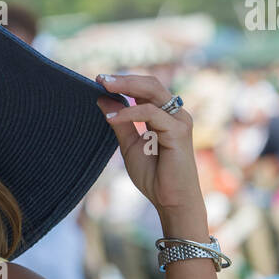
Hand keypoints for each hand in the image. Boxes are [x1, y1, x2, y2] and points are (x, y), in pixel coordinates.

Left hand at [94, 73, 206, 231]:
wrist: (171, 201)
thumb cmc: (154, 175)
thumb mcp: (129, 145)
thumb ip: (120, 122)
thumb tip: (102, 99)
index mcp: (165, 115)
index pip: (145, 89)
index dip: (124, 82)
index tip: (100, 80)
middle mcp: (175, 114)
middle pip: (150, 84)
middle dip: (124, 79)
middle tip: (100, 78)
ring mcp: (179, 120)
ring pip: (152, 91)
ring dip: (126, 87)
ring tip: (103, 87)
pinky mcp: (179, 131)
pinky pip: (150, 113)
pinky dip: (129, 112)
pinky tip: (111, 118)